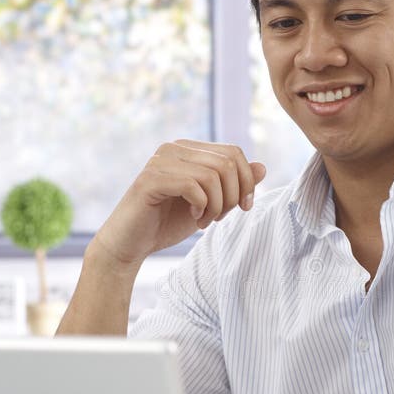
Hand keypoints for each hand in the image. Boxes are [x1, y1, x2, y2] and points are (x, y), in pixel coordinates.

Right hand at [91, 139, 265, 269]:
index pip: (233, 152)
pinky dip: (202, 207)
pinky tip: (194, 218)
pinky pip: (193, 186)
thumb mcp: (211, 205)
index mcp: (188, 149)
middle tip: (219, 217)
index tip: (243, 207)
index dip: (247, 182)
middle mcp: (174, 148)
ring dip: (217, 205)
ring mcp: (160, 161)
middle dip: (233, 195)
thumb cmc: (167, 223)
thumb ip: (234, 186)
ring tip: (204, 220)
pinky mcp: (150, 179)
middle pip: (228, 162)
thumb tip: (263, 166)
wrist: (130, 244)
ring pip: (213, 174)